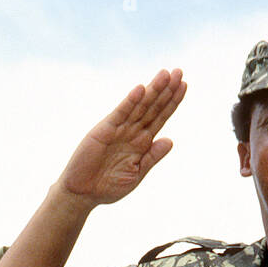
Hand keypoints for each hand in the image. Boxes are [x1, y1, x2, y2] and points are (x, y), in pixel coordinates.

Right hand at [56, 68, 186, 206]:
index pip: (161, 117)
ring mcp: (119, 129)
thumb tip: (171, 141)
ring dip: (153, 90)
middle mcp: (132, 132)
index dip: (172, 102)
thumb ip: (151, 158)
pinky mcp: (104, 130)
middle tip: (179, 71)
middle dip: (166, 89)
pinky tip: (141, 89)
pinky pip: (120, 113)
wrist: (82, 194)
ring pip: (140, 106)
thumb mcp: (135, 175)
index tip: (185, 85)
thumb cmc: (108, 187)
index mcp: (142, 143)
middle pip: (153, 107)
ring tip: (166, 74)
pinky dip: (130, 102)